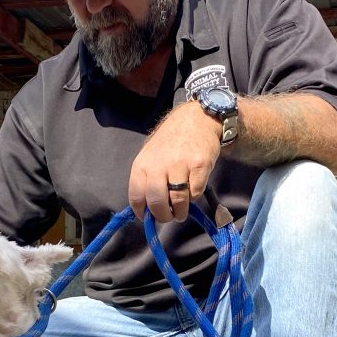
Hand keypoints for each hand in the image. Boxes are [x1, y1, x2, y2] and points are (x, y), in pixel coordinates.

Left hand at [128, 101, 220, 223]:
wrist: (196, 119)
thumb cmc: (171, 141)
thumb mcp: (151, 156)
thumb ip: (147, 180)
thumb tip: (147, 209)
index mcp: (142, 164)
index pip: (136, 196)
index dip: (142, 213)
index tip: (148, 218)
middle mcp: (159, 165)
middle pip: (157, 202)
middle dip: (163, 216)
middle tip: (168, 217)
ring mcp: (180, 164)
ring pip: (178, 200)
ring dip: (180, 212)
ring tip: (181, 212)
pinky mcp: (199, 165)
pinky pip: (195, 192)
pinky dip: (194, 197)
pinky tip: (192, 190)